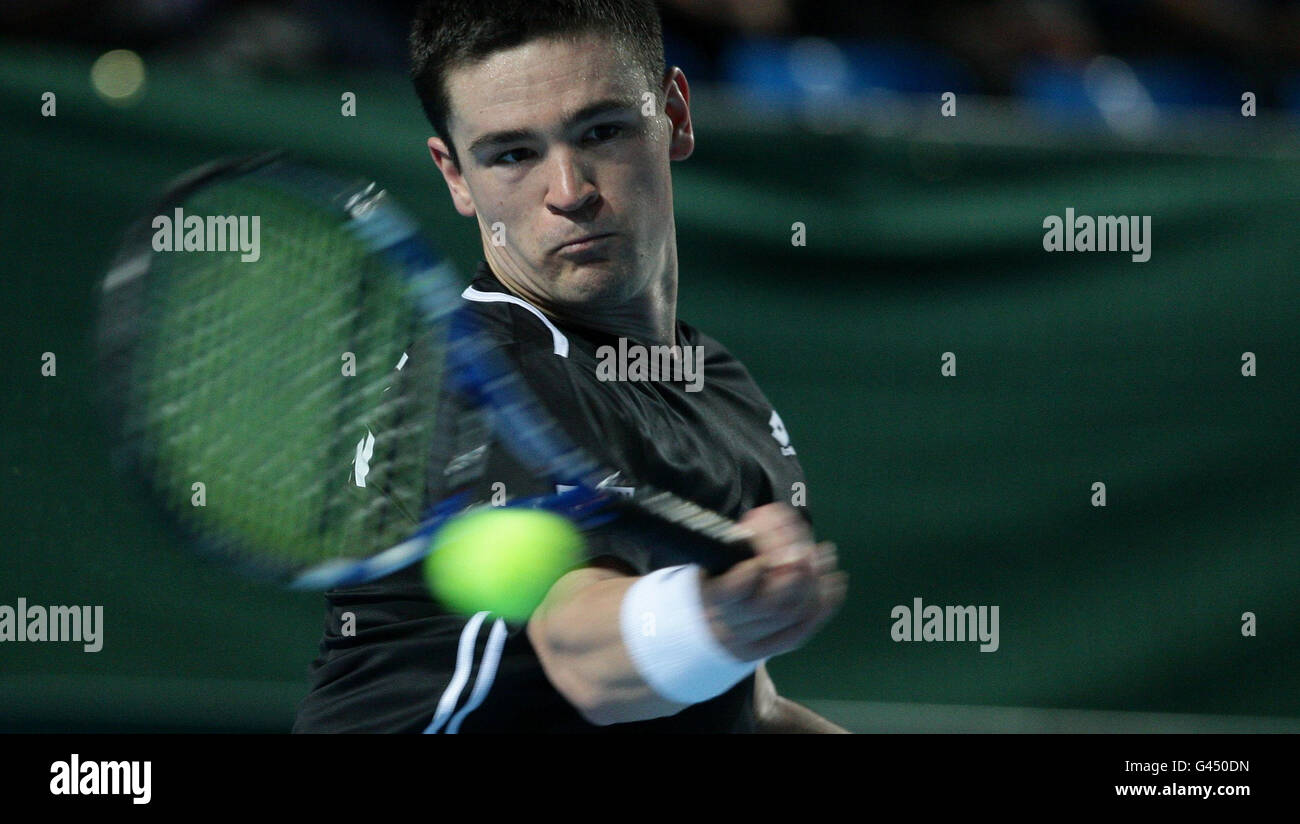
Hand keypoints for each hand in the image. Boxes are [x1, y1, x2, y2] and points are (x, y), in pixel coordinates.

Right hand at [699, 503, 846, 660]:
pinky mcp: (776, 646)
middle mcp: (730, 623)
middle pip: (767, 605)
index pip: (730, 590)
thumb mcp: (727, 548)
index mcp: (714, 595)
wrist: (719, 615)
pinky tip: (835, 580)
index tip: (767, 557)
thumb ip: (752, 534)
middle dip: (793, 575)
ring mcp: (753, 640)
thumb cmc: (727, 569)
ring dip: (814, 584)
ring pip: (790, 616)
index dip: (750, 575)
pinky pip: (805, 628)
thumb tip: (779, 516)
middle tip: (808, 551)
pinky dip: (825, 603)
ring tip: (825, 555)